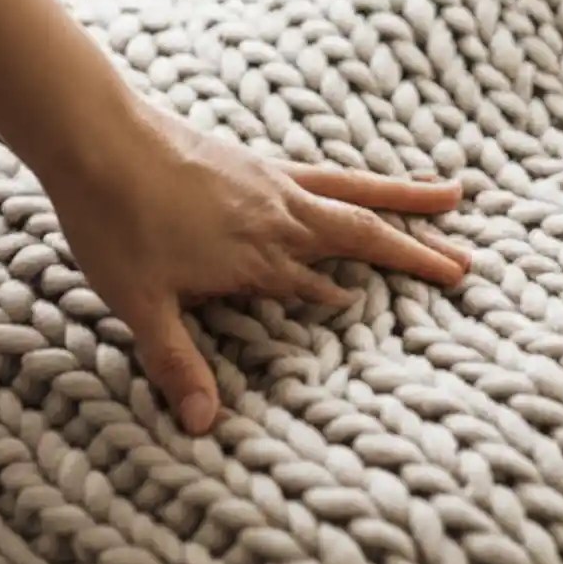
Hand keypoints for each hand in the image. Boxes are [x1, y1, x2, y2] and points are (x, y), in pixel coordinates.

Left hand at [44, 100, 469, 434]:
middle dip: (417, 252)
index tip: (390, 317)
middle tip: (466, 266)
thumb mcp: (140, 302)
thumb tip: (201, 425)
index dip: (349, 304)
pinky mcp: (261, 161)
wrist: (96, 138)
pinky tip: (377, 180)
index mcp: (259, 257)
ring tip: (456, 194)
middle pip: (363, 235)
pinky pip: (331, 170)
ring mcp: (276, 184)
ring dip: (410, 202)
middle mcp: (281, 218)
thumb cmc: (114, 221)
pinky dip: (366, 177)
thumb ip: (176, 362)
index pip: (320, 289)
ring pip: (360, 195)